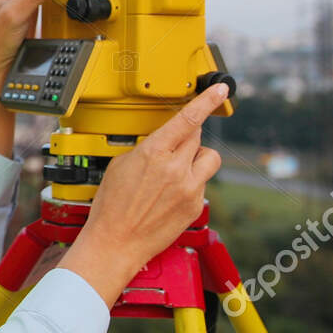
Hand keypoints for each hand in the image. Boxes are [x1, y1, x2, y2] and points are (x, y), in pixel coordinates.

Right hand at [59, 84, 228, 308]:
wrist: (116, 242)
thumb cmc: (111, 206)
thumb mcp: (120, 165)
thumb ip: (147, 148)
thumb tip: (162, 141)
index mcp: (153, 153)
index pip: (187, 119)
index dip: (207, 101)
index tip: (220, 90)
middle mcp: (175, 169)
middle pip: (198, 136)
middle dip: (187, 136)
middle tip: (173, 146)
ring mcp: (188, 188)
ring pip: (209, 158)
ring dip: (198, 157)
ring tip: (180, 168)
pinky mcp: (195, 205)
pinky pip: (203, 182)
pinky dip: (192, 182)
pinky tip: (172, 193)